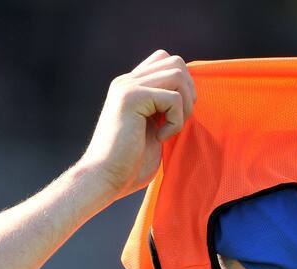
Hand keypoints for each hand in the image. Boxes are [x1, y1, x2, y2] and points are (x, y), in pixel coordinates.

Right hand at [77, 49, 195, 200]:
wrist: (105, 178)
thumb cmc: (130, 164)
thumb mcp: (152, 130)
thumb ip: (164, 109)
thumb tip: (191, 97)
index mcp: (131, 87)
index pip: (165, 60)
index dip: (182, 86)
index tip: (177, 114)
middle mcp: (127, 81)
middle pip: (176, 62)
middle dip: (189, 92)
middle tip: (178, 121)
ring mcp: (128, 86)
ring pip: (177, 74)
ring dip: (185, 105)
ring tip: (171, 128)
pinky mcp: (131, 97)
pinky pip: (173, 98)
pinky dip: (176, 121)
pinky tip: (160, 138)